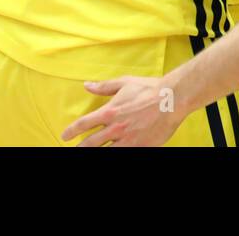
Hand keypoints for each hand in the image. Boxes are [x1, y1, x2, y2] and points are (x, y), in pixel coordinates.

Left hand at [61, 75, 181, 146]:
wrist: (172, 98)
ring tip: (90, 155)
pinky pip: (125, 155)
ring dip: (96, 154)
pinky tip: (115, 153)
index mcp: (110, 112)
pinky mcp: (141, 147)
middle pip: (91, 144)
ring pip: (106, 153)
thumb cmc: (149, 89)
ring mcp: (128, 140)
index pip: (84, 124)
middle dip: (80, 148)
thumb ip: (104, 87)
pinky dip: (117, 154)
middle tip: (75, 150)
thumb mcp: (125, 83)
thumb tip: (87, 85)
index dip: (71, 131)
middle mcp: (116, 128)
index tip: (65, 136)